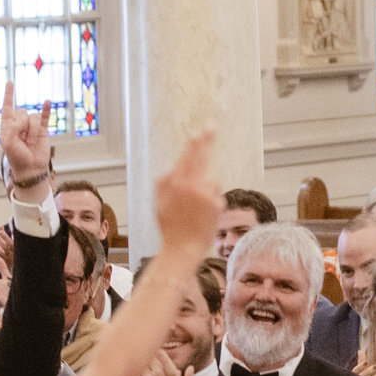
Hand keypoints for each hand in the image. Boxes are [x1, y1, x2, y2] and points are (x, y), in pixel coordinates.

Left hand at [0, 82, 53, 200]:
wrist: (30, 169)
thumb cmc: (16, 157)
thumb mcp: (8, 142)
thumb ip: (13, 126)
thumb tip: (26, 117)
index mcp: (8, 126)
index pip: (7, 107)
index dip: (8, 95)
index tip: (10, 82)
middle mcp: (20, 124)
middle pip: (22, 112)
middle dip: (23, 124)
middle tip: (22, 139)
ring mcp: (31, 126)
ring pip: (33, 117)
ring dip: (32, 131)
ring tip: (30, 143)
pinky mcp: (43, 130)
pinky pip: (45, 117)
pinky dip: (46, 109)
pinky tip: (47, 102)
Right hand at [151, 131, 220, 258]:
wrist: (183, 249)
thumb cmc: (170, 227)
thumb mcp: (158, 203)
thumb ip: (163, 182)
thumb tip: (171, 166)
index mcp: (175, 184)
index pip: (186, 157)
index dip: (193, 144)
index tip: (198, 131)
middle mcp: (191, 185)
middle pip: (201, 158)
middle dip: (206, 141)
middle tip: (210, 127)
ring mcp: (206, 194)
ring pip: (211, 181)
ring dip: (207, 189)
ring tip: (196, 209)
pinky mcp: (216, 204)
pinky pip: (216, 196)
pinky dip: (212, 203)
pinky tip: (203, 216)